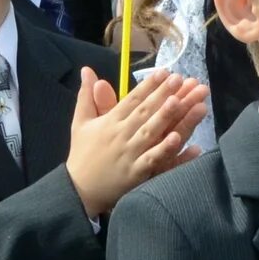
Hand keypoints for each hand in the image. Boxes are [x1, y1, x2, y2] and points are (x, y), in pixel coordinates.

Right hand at [63, 68, 207, 218]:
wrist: (78, 189)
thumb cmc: (82, 154)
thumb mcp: (80, 122)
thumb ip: (86, 95)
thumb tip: (86, 69)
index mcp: (109, 122)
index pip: (132, 100)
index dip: (148, 85)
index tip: (164, 72)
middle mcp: (120, 135)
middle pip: (144, 112)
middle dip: (162, 94)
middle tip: (179, 79)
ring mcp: (129, 154)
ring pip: (150, 132)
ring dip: (165, 116)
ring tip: (180, 100)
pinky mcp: (135, 173)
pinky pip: (152, 159)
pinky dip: (164, 149)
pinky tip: (178, 138)